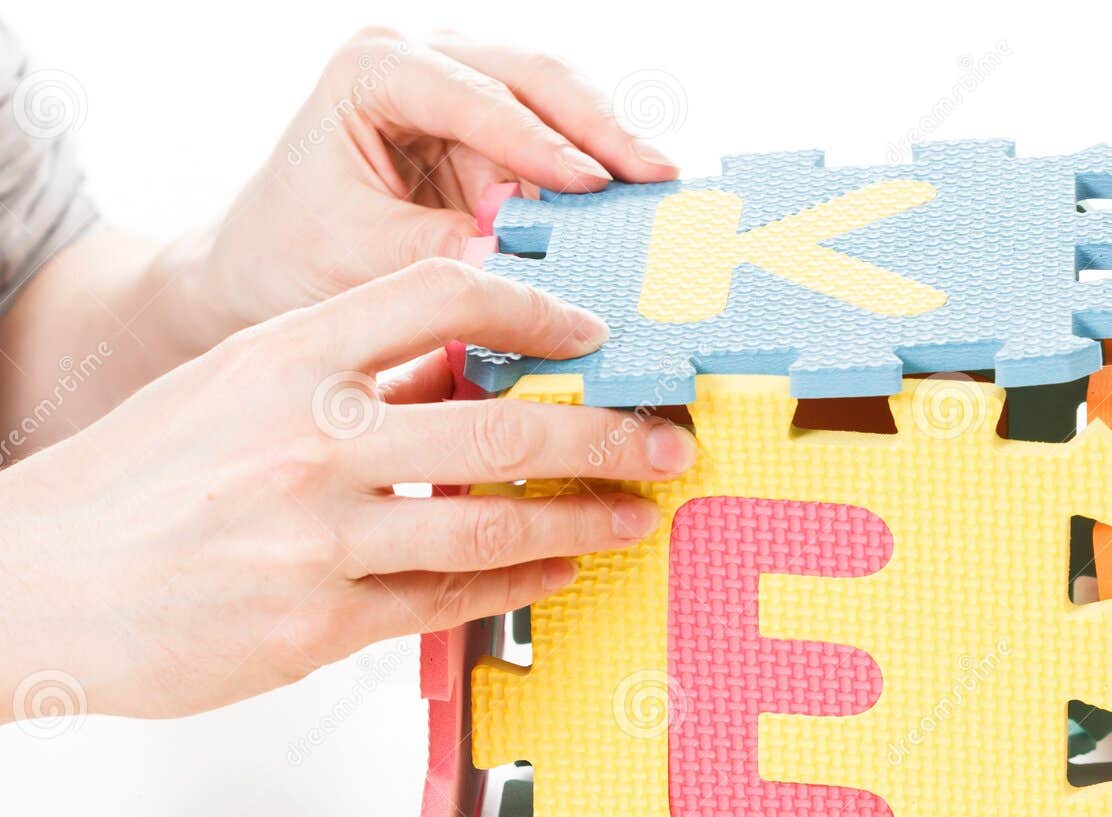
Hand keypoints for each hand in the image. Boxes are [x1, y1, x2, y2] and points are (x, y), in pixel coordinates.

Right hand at [0, 260, 695, 720]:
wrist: (36, 582)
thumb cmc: (137, 483)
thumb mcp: (230, 389)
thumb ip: (344, 374)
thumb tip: (470, 369)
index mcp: (283, 358)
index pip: (441, 296)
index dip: (540, 308)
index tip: (595, 334)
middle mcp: (306, 439)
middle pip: (502, 422)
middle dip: (607, 432)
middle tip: (665, 438)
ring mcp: (314, 537)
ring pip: (491, 523)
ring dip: (585, 517)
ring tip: (637, 513)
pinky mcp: (316, 625)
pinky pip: (448, 601)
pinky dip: (518, 584)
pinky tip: (559, 569)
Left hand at [184, 29, 678, 342]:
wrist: (268, 271)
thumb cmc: (295, 259)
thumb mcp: (369, 263)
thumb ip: (456, 261)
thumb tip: (545, 280)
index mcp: (373, 69)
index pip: (474, 94)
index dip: (539, 141)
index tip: (594, 184)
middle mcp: (423, 57)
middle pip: (533, 74)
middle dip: (601, 128)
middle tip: (658, 175)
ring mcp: (465, 86)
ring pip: (559, 100)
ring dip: (609, 148)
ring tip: (659, 191)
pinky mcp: (495, 132)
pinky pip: (559, 143)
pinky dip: (596, 174)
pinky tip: (634, 205)